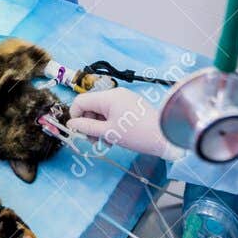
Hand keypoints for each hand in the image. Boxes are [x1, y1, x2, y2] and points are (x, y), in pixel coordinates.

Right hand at [66, 87, 180, 160]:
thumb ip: (87, 127)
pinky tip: (112, 139)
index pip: (81, 101)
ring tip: (104, 142)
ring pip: (101, 111)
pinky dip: (108, 125)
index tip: (77, 131)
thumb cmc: (138, 134)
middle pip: (91, 106)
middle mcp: (115, 94)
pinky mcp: (130, 106)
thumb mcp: (108, 132)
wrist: (165, 137)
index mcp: (108, 97)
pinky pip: (112, 113)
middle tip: (91, 141)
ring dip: (98, 127)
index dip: (75, 116)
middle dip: (88, 124)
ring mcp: (123, 99)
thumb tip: (71, 123)